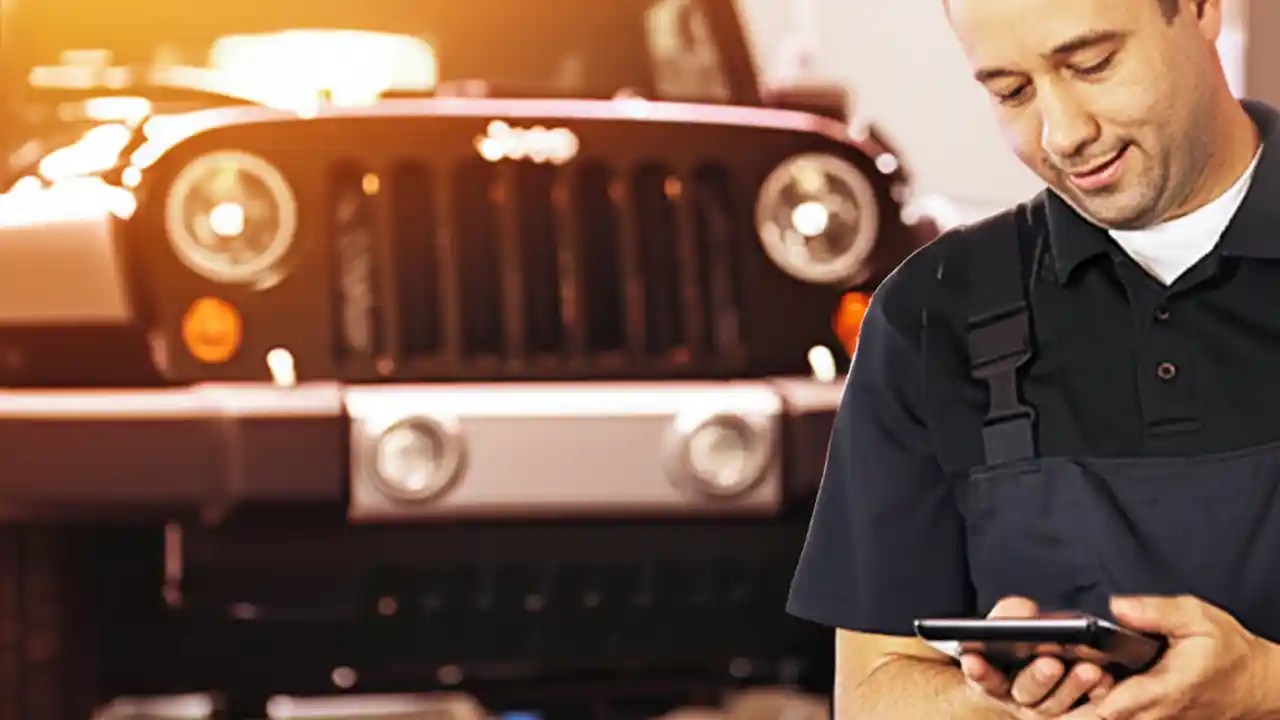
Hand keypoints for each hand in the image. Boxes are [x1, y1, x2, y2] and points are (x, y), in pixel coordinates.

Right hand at [962, 596, 1114, 717]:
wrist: (1035, 663)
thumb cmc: (1017, 641)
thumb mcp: (1007, 622)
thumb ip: (1010, 615)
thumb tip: (1025, 612)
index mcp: (991, 677)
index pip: (981, 676)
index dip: (979, 670)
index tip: (974, 660)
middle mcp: (1017, 698)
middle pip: (1025, 693)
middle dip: (1037, 678)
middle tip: (1051, 663)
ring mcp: (1045, 709)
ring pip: (1056, 705)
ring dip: (1072, 688)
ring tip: (1090, 670)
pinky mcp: (1074, 713)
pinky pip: (1085, 712)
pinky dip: (1095, 697)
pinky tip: (1106, 680)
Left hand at [1063, 595, 1279, 719]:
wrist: (1249, 681)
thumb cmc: (1224, 649)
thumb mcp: (1195, 617)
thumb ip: (1155, 612)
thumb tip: (1117, 607)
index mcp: (1165, 689)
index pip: (1113, 706)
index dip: (1083, 691)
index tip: (1063, 671)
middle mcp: (1153, 714)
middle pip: (1098, 719)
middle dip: (1070, 701)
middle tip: (1047, 675)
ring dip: (1078, 705)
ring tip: (1058, 677)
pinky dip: (1091, 706)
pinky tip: (1076, 685)